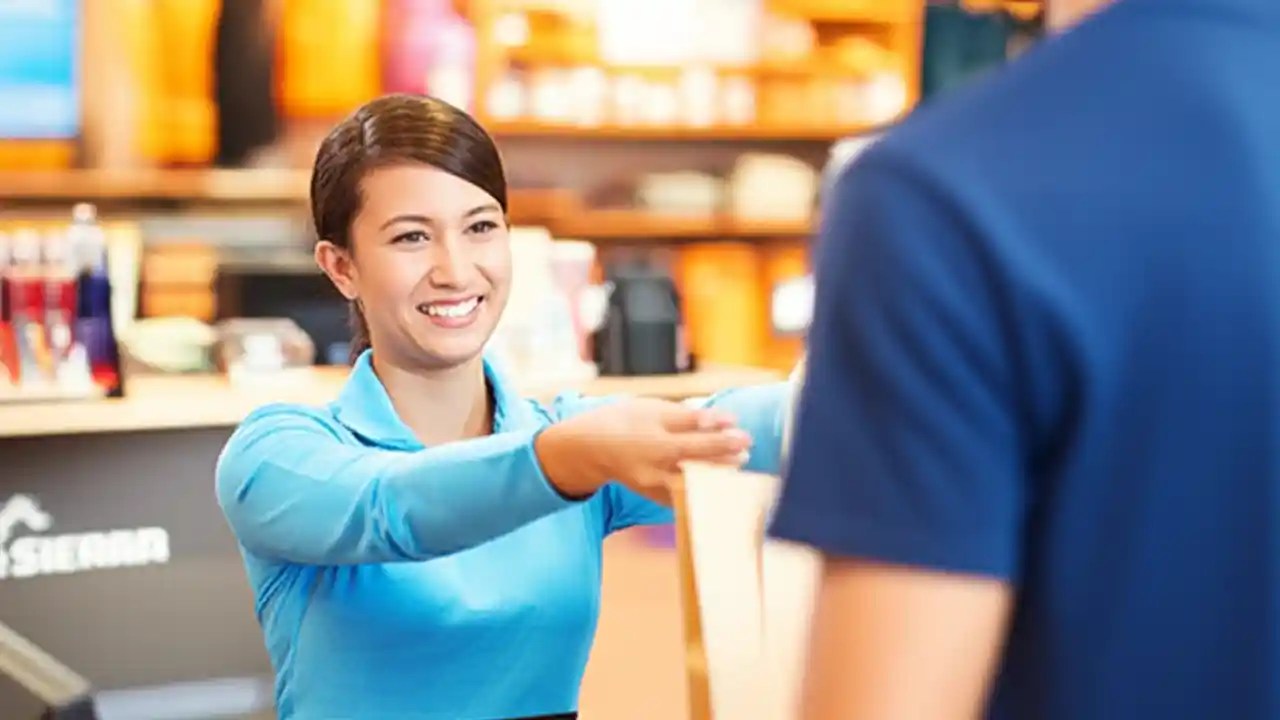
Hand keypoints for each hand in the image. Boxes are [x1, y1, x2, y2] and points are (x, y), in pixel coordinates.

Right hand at [535, 398, 752, 504]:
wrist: (590, 449)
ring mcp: (654, 484)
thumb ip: (688, 417)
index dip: (719, 432)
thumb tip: (725, 420)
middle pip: (696, 462)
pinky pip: (684, 496)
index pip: (694, 437)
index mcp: (653, 439)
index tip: (740, 427)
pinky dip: (703, 489)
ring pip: (693, 484)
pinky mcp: (654, 495)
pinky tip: (719, 481)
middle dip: (724, 454)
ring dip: (718, 475)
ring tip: (737, 464)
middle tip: (746, 446)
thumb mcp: (652, 409)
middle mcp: (654, 465)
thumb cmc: (623, 422)